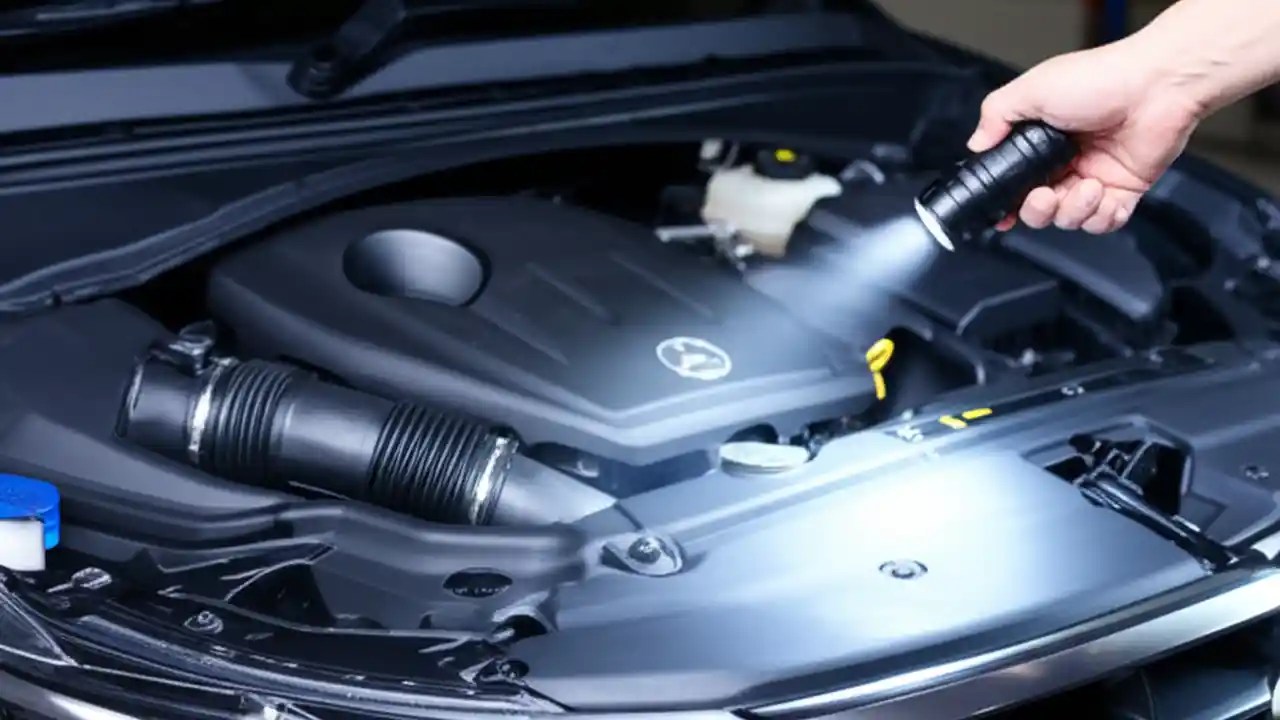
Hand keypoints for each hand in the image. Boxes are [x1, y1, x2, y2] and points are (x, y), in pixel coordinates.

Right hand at [968, 41, 1203, 233]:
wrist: (1157, 86)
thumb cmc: (1101, 80)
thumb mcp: (1032, 89)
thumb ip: (996, 116)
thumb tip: (975, 144)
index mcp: (1041, 141)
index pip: (1015, 183)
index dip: (1007, 203)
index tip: (1002, 214)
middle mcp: (1066, 163)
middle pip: (1039, 210)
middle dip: (1037, 212)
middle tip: (1044, 196)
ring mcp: (1095, 178)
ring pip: (1070, 220)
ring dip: (1074, 211)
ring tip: (1088, 186)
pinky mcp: (1124, 190)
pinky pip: (1104, 223)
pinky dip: (1101, 218)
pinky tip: (1103, 194)